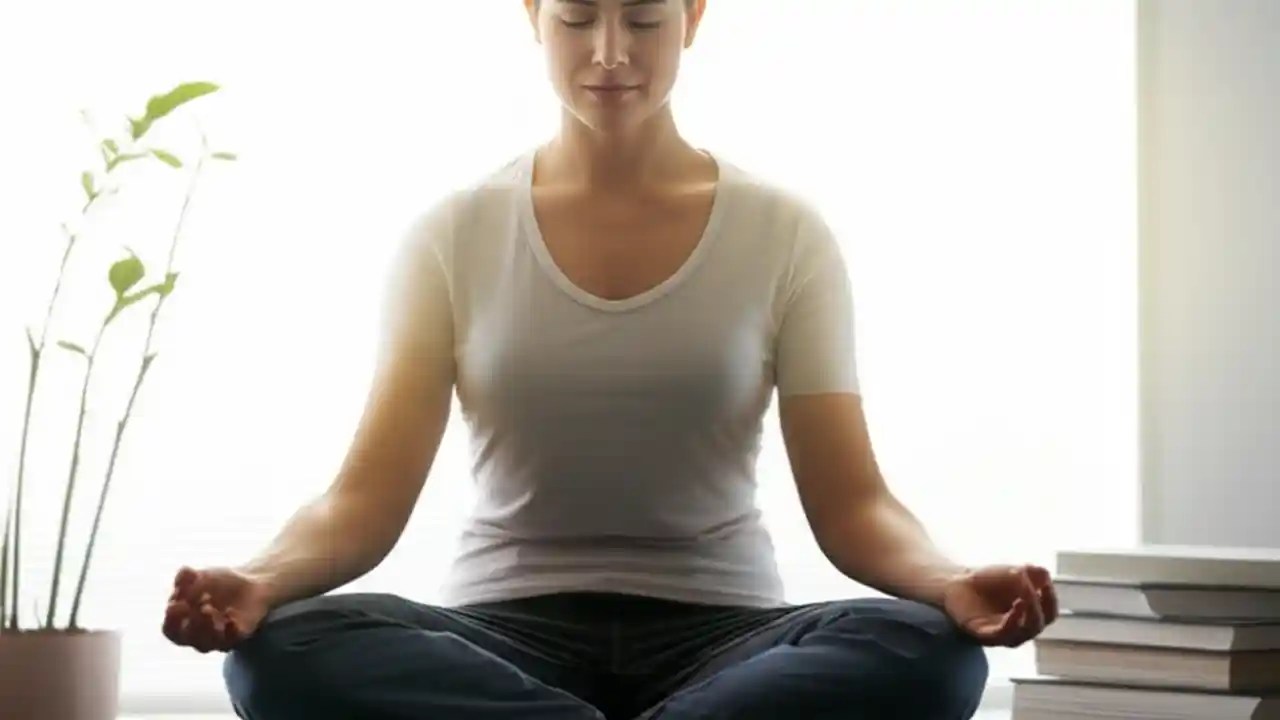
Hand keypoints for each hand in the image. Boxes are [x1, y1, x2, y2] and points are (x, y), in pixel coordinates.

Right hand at [162, 565, 272, 652]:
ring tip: (210, 607)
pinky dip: (229, 629)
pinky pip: (231, 640)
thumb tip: (183, 573)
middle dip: (189, 620)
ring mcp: (218, 639)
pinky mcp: (238, 636)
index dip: (172, 619)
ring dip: (205, 626)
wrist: (250, 582)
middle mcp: (198, 636)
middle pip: (186, 639)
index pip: (170, 630)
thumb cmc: (218, 583)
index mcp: (183, 623)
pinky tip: (230, 613)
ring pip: (205, 645)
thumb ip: (186, 577)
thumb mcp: (200, 576)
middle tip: (200, 601)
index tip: (178, 602)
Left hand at [942, 563, 1057, 646]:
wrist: (959, 582)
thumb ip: (1035, 574)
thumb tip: (1046, 577)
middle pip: (1038, 625)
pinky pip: (1003, 634)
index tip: (1045, 584)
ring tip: (1023, 597)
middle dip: (1038, 606)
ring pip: (1023, 633)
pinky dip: (1013, 622)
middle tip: (1029, 588)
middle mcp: (1019, 630)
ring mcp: (1002, 635)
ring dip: (1028, 614)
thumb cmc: (990, 580)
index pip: (1049, 614)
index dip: (1050, 600)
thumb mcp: (1017, 572)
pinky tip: (1016, 607)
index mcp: (1030, 616)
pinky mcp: (985, 635)